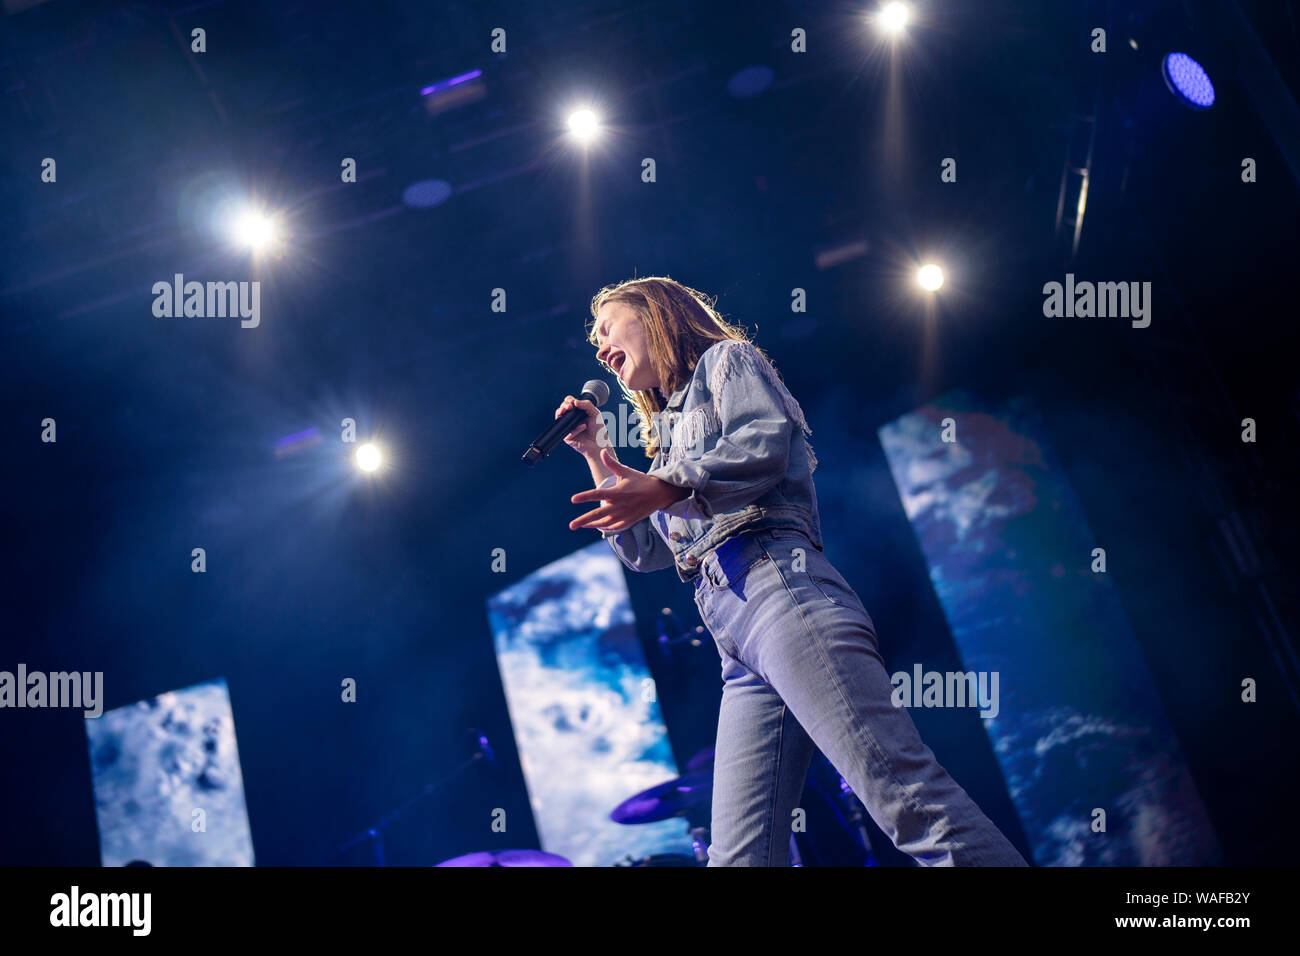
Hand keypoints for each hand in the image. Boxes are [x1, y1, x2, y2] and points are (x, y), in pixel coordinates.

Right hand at [554, 394, 609, 457]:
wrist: (600, 443)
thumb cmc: (598, 429)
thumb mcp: (595, 413)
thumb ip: (586, 404)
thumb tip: (574, 401)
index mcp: (577, 413)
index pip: (568, 404)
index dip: (568, 401)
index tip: (571, 401)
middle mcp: (571, 420)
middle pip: (561, 410)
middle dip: (563, 406)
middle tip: (569, 406)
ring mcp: (568, 428)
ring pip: (559, 420)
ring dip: (562, 414)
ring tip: (568, 410)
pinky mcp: (567, 437)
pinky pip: (567, 432)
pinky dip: (575, 428)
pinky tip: (583, 427)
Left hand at [570, 448, 688, 532]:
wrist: (660, 494)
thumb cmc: (641, 481)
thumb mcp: (626, 471)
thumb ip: (612, 464)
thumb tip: (602, 451)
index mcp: (617, 492)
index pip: (597, 494)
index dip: (584, 497)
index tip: (573, 499)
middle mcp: (619, 505)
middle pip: (597, 514)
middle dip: (583, 520)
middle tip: (571, 525)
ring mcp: (624, 515)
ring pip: (604, 523)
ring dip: (591, 525)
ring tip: (580, 525)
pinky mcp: (629, 521)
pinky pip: (614, 527)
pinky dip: (604, 527)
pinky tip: (596, 526)